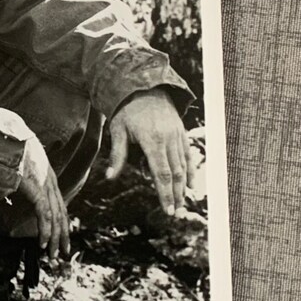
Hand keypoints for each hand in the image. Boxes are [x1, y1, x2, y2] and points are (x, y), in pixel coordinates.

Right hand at [16, 135, 69, 258]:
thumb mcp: (10, 168)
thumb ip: (12, 182)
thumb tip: (5, 197)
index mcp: (45, 174)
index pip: (58, 204)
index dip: (60, 222)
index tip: (60, 238)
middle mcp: (49, 179)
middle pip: (60, 212)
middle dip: (62, 235)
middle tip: (62, 253)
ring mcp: (43, 182)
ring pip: (55, 216)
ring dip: (55, 238)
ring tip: (53, 255)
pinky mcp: (35, 187)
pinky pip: (44, 213)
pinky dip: (45, 230)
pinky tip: (44, 244)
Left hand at [106, 89, 192, 215]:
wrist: (144, 86)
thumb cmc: (126, 110)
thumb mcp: (118, 131)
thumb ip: (117, 156)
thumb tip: (109, 177)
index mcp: (152, 140)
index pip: (161, 173)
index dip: (165, 193)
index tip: (167, 210)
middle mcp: (169, 139)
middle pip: (175, 173)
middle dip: (176, 195)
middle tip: (175, 214)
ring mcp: (177, 135)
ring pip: (184, 165)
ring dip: (183, 187)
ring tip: (182, 204)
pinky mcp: (181, 132)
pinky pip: (188, 155)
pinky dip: (191, 171)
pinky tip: (191, 185)